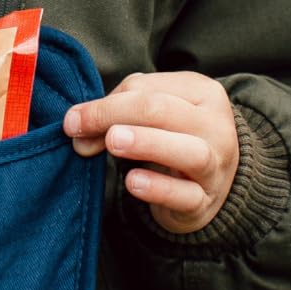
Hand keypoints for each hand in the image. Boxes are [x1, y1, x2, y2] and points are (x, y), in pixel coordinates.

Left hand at [63, 71, 239, 235]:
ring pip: (189, 151)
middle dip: (113, 114)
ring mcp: (216, 166)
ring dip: (146, 143)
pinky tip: (132, 182)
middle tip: (76, 126)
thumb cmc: (175, 139)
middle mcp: (216, 126)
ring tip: (112, 142)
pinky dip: (159, 188)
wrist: (212, 185)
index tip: (74, 120)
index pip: (149, 88)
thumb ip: (116, 115)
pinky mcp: (205, 201)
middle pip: (163, 111)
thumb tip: (77, 129)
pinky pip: (186, 195)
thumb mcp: (153, 118)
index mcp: (202, 93)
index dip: (107, 101)